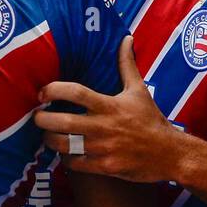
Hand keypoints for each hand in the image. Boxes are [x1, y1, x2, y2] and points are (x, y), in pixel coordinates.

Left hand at [34, 37, 190, 183]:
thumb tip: (126, 38)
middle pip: (64, 122)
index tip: (42, 93)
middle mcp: (105, 126)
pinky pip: (75, 164)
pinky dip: (65, 159)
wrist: (171, 154)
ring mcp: (104, 148)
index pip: (76, 93)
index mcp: (110, 105)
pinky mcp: (105, 167)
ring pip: (65, 145)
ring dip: (49, 140)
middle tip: (36, 116)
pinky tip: (64, 153)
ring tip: (46, 135)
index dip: (54, 90)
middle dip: (43, 119)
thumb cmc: (151, 119)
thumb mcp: (139, 90)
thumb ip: (127, 65)